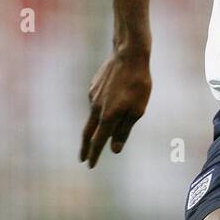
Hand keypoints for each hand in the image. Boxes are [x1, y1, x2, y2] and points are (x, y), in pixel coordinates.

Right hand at [80, 49, 151, 167]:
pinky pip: (97, 101)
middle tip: (82, 159)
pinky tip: (113, 98)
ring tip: (114, 113)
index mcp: (108, 116)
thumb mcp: (137, 110)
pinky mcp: (93, 86)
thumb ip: (124, 130)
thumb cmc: (138, 83)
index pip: (98, 141)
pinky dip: (102, 107)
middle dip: (85, 147)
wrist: (129, 54)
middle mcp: (96, 107)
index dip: (94, 154)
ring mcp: (92, 95)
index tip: (90, 165)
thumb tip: (113, 149)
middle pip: (88, 132)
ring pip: (94, 114)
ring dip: (99, 123)